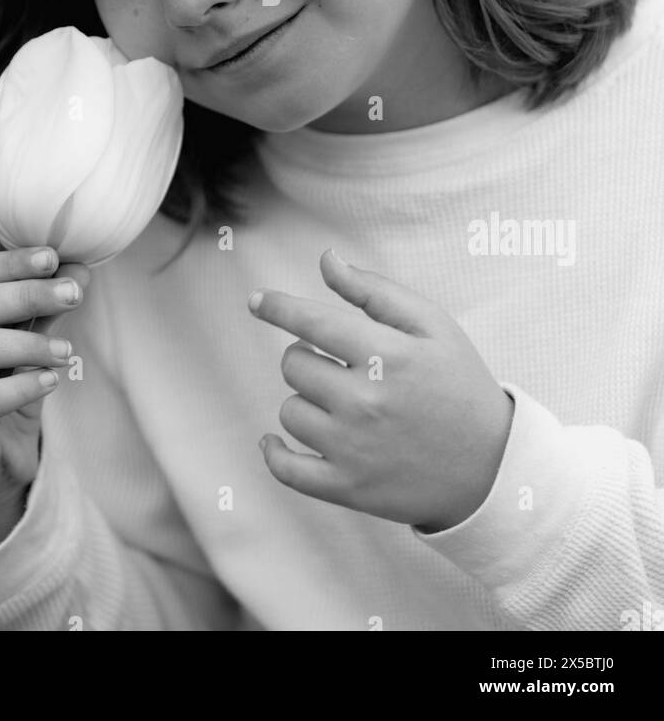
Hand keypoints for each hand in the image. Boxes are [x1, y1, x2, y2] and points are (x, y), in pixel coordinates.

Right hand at [0, 246, 91, 505]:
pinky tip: (49, 381)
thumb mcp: (22, 340)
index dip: (10, 264)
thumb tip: (80, 270)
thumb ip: (43, 307)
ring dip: (25, 345)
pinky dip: (18, 388)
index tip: (53, 258)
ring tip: (65, 350)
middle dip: (26, 296)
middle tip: (72, 295)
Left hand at [249, 248, 513, 531]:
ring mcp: (353, 449)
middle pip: (294, 365)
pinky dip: (274, 452)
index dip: (277, 306)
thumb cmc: (458, 384)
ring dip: (305, 401)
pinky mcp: (347, 488)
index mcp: (386, 355)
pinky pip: (286, 469)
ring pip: (289, 411)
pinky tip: (275, 441)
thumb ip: (375, 291)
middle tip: (340, 366)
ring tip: (340, 403)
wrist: (491, 466)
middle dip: (308, 357)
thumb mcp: (432, 326)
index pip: (311, 321)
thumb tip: (326, 261)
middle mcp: (364, 401)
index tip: (256, 300)